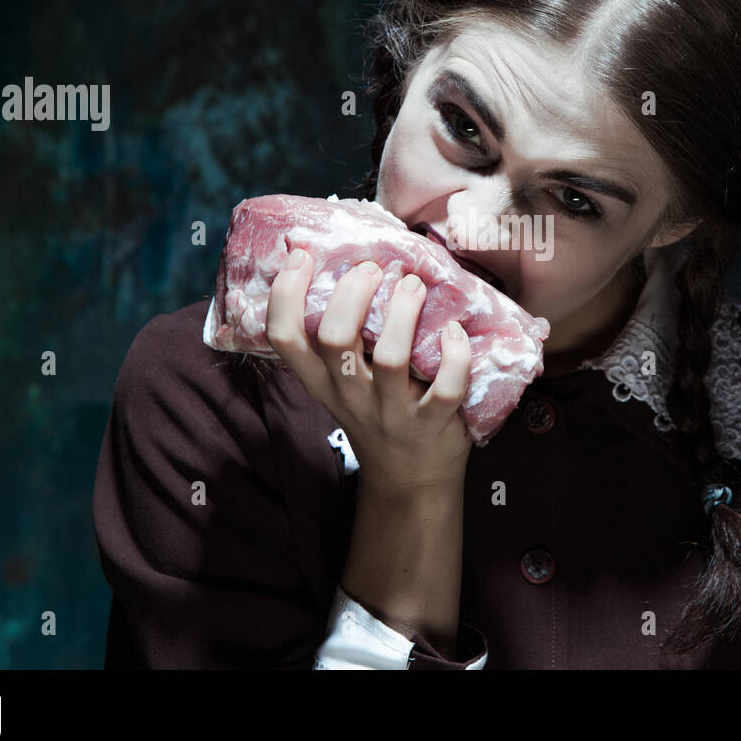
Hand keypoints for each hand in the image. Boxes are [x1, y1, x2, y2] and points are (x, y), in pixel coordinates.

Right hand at [265, 249, 473, 493]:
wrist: (409, 482)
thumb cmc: (377, 413)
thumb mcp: (344, 384)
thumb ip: (340, 339)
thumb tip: (346, 264)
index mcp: (322, 382)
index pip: (285, 338)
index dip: (285, 294)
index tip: (303, 257)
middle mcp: (351, 396)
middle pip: (335, 339)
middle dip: (353, 294)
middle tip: (373, 270)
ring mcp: (392, 413)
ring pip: (391, 359)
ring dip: (404, 313)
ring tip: (414, 285)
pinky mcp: (433, 425)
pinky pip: (446, 389)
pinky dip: (454, 355)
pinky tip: (454, 332)